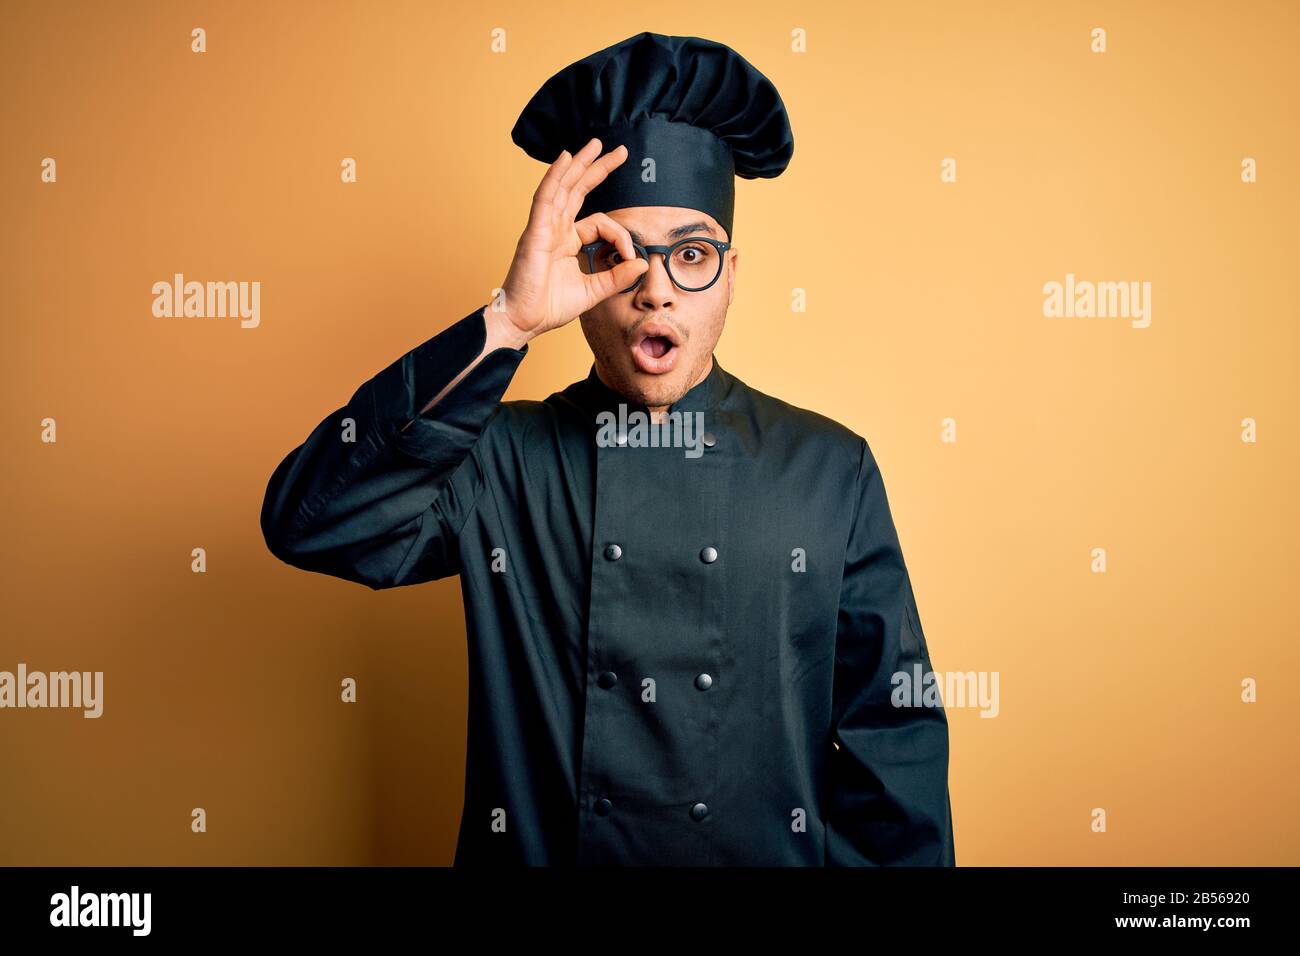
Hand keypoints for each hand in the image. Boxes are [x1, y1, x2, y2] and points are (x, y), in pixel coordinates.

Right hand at [488, 138, 648, 347]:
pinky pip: (546, 198)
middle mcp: (555, 229)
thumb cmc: (549, 307)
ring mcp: (543, 227)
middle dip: (598, 168)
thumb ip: (618, 276)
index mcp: (567, 241)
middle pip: (578, 189)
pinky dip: (555, 177)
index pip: (600, 222)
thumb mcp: (594, 291)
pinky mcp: (534, 232)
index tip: (631, 256)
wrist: (524, 321)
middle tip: (618, 150)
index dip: (621, 235)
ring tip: (596, 144)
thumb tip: (643, 263)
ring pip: (563, 187)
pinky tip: (565, 158)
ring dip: (579, 163)